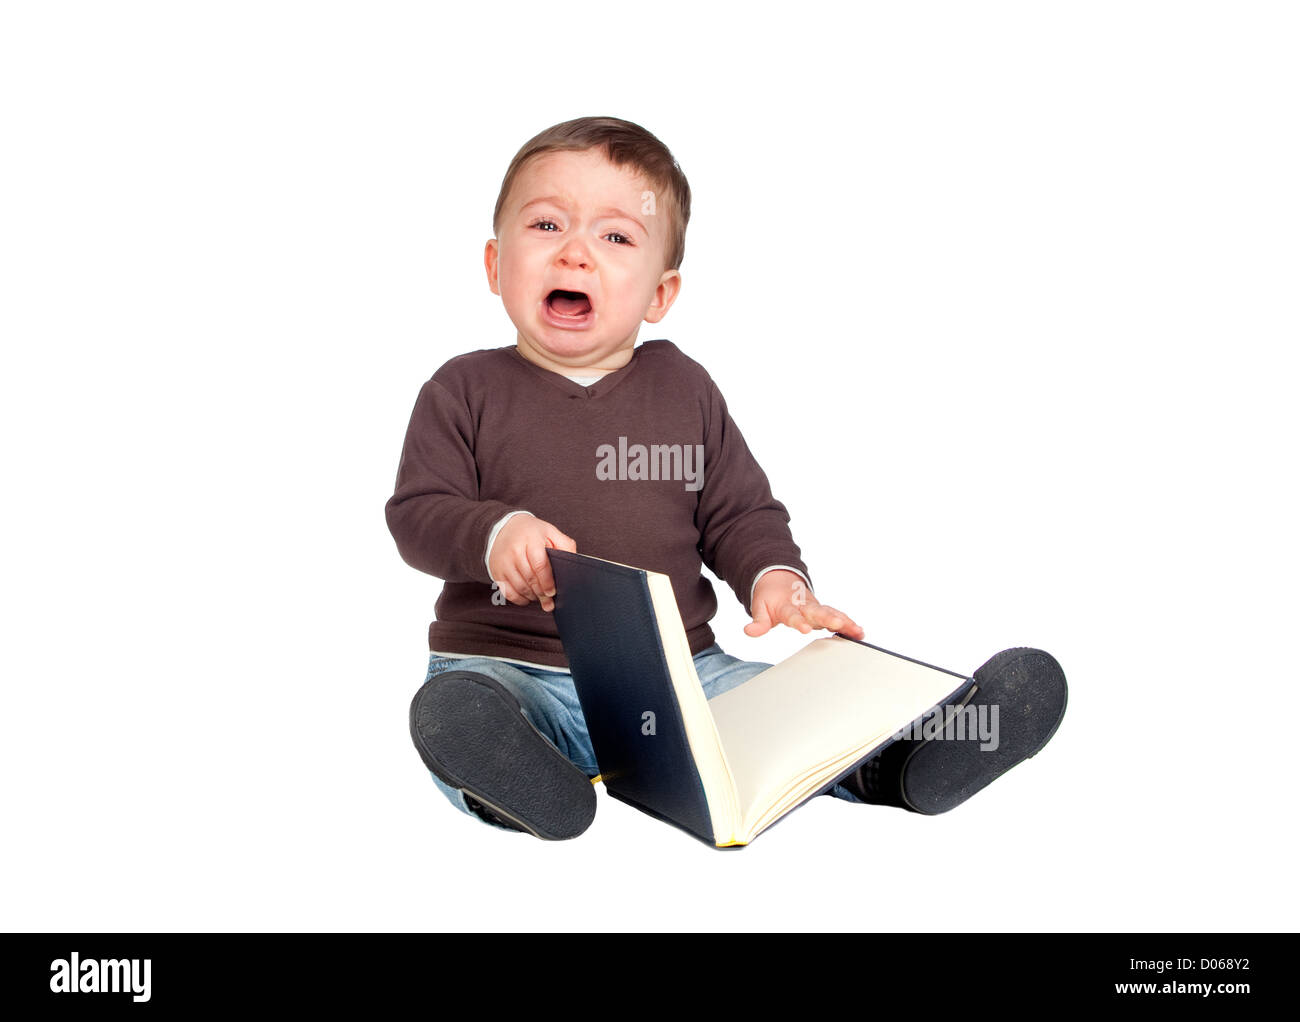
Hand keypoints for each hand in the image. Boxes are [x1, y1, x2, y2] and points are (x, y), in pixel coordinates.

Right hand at [487, 515, 576, 612]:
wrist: (503, 527)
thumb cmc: (531, 532)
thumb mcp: (550, 532)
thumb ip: (565, 545)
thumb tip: (574, 562)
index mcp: (531, 539)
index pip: (540, 565)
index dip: (548, 581)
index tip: (553, 592)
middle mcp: (515, 551)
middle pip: (530, 579)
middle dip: (542, 593)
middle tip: (549, 601)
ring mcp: (503, 562)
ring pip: (519, 587)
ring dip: (532, 596)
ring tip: (540, 597)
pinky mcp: (496, 572)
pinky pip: (508, 592)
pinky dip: (520, 599)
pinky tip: (528, 597)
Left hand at [744, 570, 864, 639]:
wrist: (778, 580)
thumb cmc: (770, 597)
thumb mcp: (759, 608)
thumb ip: (758, 622)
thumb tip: (748, 631)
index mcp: (788, 606)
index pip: (793, 615)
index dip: (799, 622)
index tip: (806, 629)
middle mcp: (805, 605)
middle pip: (818, 612)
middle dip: (829, 618)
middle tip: (839, 624)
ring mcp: (816, 607)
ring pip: (832, 613)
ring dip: (845, 621)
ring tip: (857, 631)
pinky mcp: (823, 610)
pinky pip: (838, 616)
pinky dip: (848, 623)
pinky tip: (859, 633)